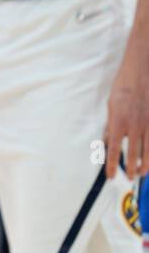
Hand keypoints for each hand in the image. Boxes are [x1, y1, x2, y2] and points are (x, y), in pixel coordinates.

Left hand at [104, 60, 148, 178]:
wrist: (141, 74)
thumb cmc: (123, 88)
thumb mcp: (111, 106)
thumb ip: (111, 125)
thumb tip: (108, 140)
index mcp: (118, 122)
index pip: (114, 149)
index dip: (112, 164)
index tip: (111, 175)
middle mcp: (134, 126)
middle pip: (134, 153)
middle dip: (132, 168)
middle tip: (130, 178)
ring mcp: (148, 123)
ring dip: (146, 164)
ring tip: (143, 173)